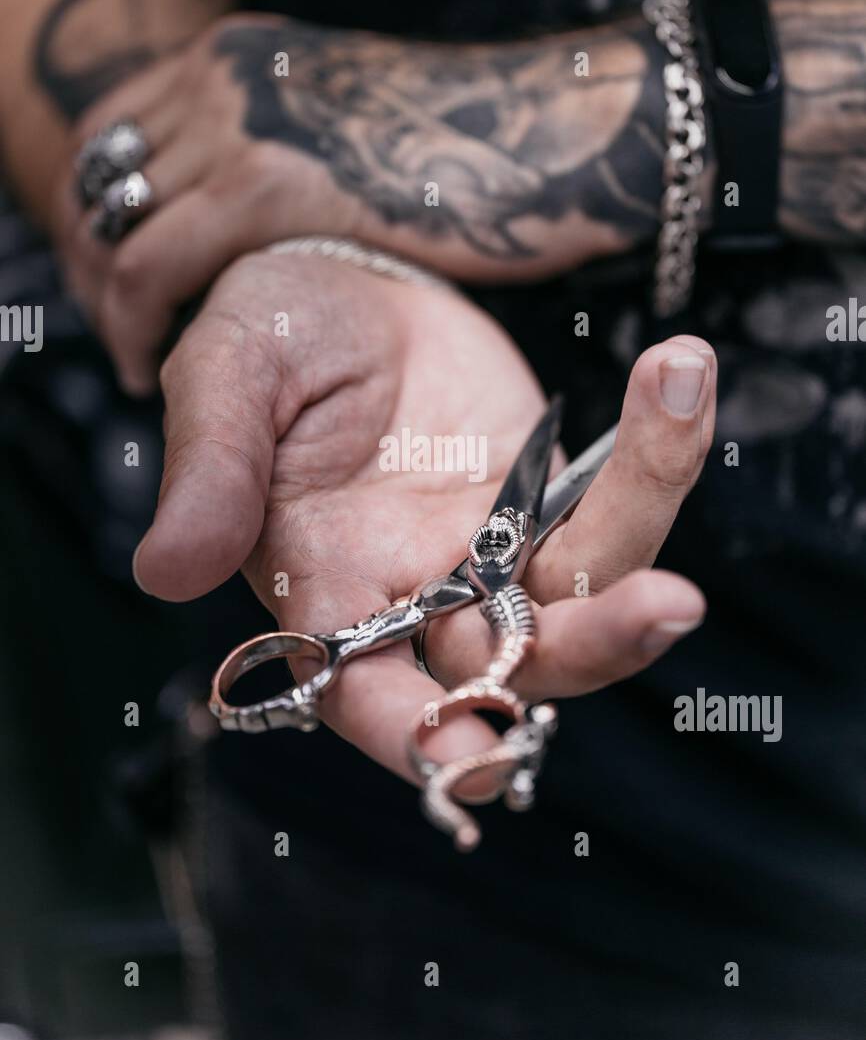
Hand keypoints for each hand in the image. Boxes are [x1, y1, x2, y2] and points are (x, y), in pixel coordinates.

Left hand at [56, 8, 668, 393]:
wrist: (551, 129)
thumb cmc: (476, 149)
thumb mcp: (348, 123)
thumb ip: (283, 143)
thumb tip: (242, 200)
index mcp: (239, 54)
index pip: (114, 132)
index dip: (102, 214)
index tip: (120, 280)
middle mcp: (223, 76)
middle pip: (98, 177)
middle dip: (96, 263)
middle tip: (124, 330)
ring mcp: (239, 124)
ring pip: (111, 228)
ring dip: (109, 301)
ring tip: (136, 355)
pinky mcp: (263, 185)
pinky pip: (149, 267)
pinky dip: (134, 323)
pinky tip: (154, 365)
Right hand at [134, 249, 715, 785]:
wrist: (339, 284)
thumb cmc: (266, 336)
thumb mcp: (224, 378)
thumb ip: (208, 468)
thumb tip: (165, 571)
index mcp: (326, 592)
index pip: (371, 697)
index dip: (426, 740)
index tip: (490, 754)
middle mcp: (419, 596)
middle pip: (517, 667)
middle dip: (596, 645)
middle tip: (670, 603)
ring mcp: (494, 550)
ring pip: (589, 587)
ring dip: (651, 511)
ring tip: (678, 386)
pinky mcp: (547, 496)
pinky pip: (616, 501)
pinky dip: (657, 447)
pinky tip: (679, 371)